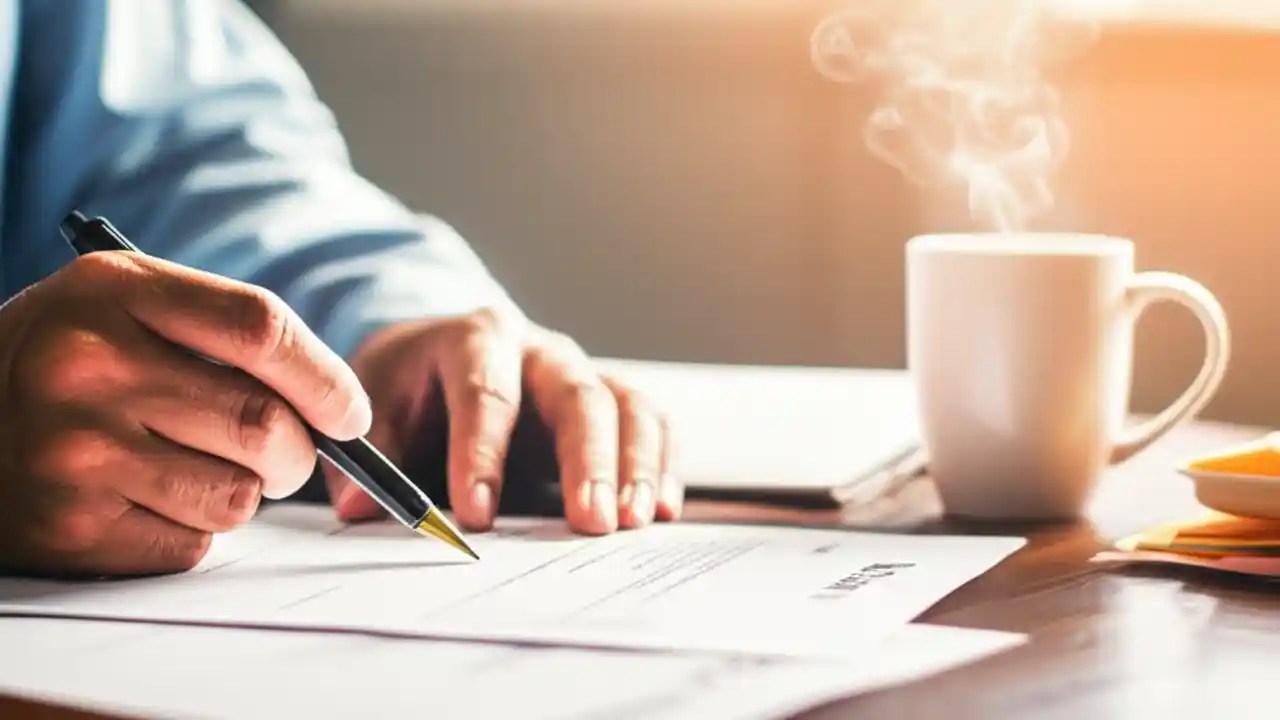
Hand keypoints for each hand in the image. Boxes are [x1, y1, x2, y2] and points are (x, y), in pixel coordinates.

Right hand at [0, 253, 370, 576]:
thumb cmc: (71, 361)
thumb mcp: (128, 305)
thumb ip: (229, 334)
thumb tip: (342, 410)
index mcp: (115, 289)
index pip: (262, 329)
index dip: (326, 379)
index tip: (348, 414)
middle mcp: (87, 364)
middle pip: (265, 424)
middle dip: (299, 453)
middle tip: (285, 456)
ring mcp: (73, 450)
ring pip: (238, 496)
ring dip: (243, 493)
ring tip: (192, 469)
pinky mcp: (68, 527)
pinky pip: (192, 543)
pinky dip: (191, 529)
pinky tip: (143, 498)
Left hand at [328, 307, 681, 533]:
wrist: (441, 354)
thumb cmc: (410, 386)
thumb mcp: (375, 405)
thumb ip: (371, 455)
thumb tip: (361, 508)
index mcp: (474, 340)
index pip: (485, 394)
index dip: (481, 456)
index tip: (476, 517)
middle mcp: (538, 351)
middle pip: (575, 394)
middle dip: (586, 460)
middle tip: (591, 521)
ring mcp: (581, 373)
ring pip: (626, 405)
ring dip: (636, 464)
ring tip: (633, 521)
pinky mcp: (610, 400)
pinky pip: (652, 421)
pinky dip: (662, 463)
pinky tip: (660, 508)